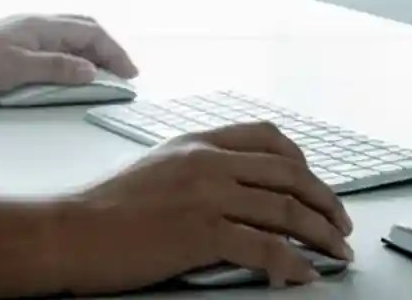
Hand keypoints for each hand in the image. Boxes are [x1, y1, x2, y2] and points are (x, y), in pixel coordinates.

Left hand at [0, 14, 138, 98]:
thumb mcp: (19, 69)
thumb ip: (58, 68)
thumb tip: (94, 70)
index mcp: (43, 25)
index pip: (92, 33)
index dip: (115, 52)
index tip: (131, 76)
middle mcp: (36, 24)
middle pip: (83, 28)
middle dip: (107, 47)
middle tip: (122, 72)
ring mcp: (22, 32)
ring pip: (68, 35)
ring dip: (89, 51)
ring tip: (100, 73)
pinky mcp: (10, 44)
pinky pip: (53, 44)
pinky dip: (71, 55)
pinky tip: (65, 71)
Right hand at [56, 122, 354, 293]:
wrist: (69, 232)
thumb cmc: (107, 208)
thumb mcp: (160, 165)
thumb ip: (201, 165)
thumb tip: (241, 185)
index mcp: (200, 142)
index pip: (268, 137)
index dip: (302, 162)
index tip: (316, 184)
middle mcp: (209, 161)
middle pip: (289, 174)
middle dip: (325, 200)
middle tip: (341, 224)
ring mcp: (208, 195)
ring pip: (285, 209)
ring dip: (320, 233)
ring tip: (336, 251)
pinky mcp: (201, 232)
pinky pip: (264, 246)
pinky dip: (291, 262)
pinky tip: (303, 274)